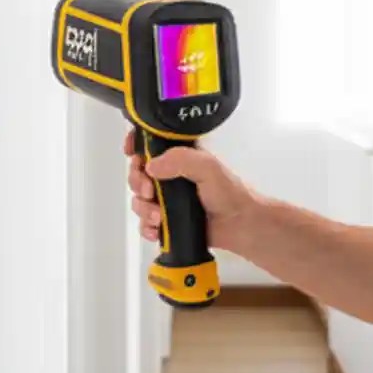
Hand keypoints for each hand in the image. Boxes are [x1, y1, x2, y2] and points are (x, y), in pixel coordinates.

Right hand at [124, 128, 258, 252]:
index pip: (150, 144)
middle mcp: (171, 175)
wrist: (241, 226)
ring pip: (139, 199)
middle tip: (149, 191)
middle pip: (138, 173)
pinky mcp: (168, 219)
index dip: (136, 146)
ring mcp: (168, 198)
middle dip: (137, 182)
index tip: (132, 153)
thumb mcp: (208, 167)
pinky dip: (147, 226)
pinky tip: (157, 228)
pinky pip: (145, 222)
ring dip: (143, 209)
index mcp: (180, 156)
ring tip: (159, 216)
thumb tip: (152, 165)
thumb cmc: (231, 194)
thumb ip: (181, 160)